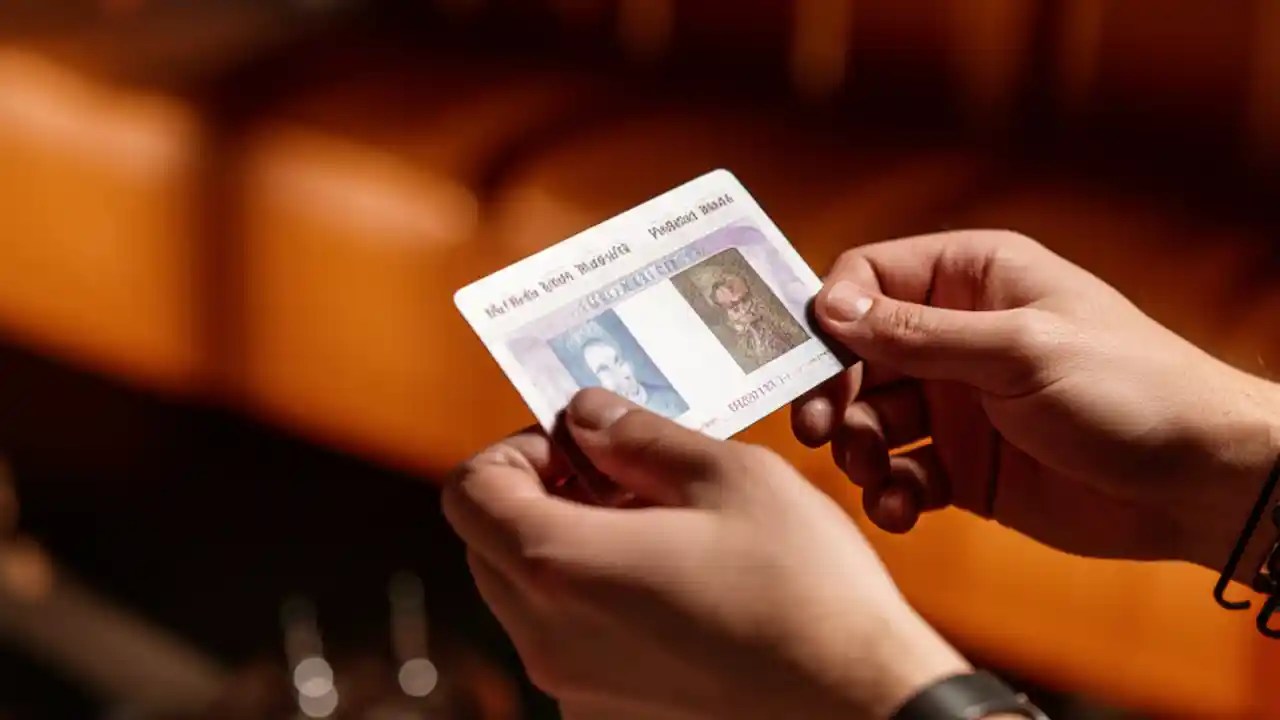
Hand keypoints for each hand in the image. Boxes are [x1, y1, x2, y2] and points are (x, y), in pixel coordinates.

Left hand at [444, 389, 967, 719]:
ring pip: (523, 594)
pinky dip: (591, 599)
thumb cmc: (803, 590)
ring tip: (653, 526)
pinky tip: (668, 583)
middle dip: (538, 493)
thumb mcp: (727, 477)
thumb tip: (586, 414)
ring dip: (565, 545)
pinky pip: (565, 640)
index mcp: (559, 566)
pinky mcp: (607, 713)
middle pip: (487, 543)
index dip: (515, 449)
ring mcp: (573, 686)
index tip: (578, 442)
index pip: (469, 491)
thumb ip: (637, 436)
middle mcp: (544, 637)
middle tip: (617, 473)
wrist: (858, 704)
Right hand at [793, 230, 1279, 575]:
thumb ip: (918, 335)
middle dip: (831, 392)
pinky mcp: (966, 466)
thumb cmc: (1129, 389)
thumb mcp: (1018, 350)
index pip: (870, 277)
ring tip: (876, 473)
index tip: (810, 360)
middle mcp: (957, 337)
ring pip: (871, 418)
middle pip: (857, 354)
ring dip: (860, 447)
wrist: (1200, 482)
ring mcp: (959, 404)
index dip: (832, 314)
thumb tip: (830, 309)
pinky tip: (903, 508)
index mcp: (973, 280)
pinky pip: (902, 474)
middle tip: (817, 429)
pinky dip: (891, 492)